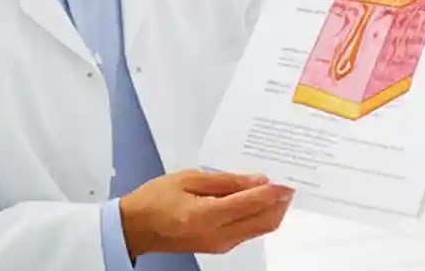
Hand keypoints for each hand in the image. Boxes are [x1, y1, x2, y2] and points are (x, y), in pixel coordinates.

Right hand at [119, 169, 293, 258]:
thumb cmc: (155, 199)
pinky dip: (258, 217)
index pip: (252, 203)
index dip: (274, 191)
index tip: (286, 178)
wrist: (137, 227)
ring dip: (271, 210)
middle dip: (280, 203)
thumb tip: (256, 180)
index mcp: (208, 216)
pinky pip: (248, 232)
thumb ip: (224, 180)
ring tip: (274, 189)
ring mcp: (221, 245)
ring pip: (260, 229)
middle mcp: (219, 236)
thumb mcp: (188, 179)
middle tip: (287, 183)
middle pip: (265, 222)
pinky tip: (254, 201)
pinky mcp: (219, 247)